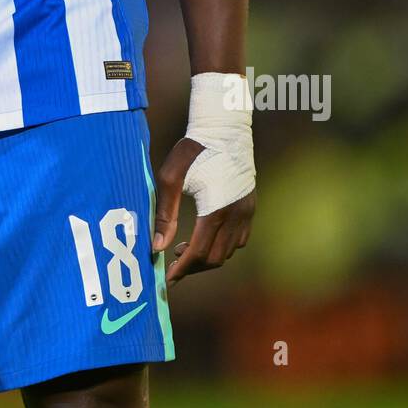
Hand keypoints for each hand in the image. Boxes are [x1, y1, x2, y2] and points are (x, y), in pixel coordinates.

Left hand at [152, 137, 254, 284]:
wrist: (224, 129)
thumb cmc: (193, 150)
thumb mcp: (171, 178)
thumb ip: (165, 215)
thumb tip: (157, 247)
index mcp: (216, 210)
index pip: (198, 253)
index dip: (181, 269)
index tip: (167, 278)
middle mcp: (236, 215)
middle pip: (214, 258)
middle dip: (192, 266)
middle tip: (171, 263)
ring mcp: (246, 212)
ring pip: (228, 251)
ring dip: (206, 257)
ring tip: (183, 249)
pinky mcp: (250, 207)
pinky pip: (239, 240)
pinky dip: (222, 246)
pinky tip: (205, 237)